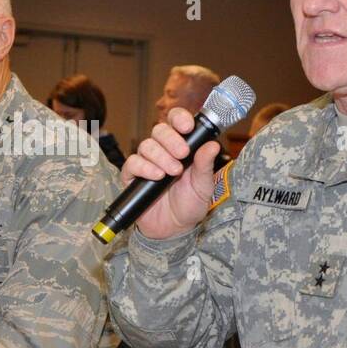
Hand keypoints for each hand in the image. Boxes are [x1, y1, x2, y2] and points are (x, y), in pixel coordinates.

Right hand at [121, 107, 219, 240]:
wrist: (175, 229)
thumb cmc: (190, 204)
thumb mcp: (203, 185)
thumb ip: (205, 165)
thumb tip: (213, 144)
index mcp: (181, 147)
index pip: (175, 121)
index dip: (179, 118)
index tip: (187, 127)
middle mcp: (163, 151)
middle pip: (159, 130)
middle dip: (171, 140)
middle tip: (182, 155)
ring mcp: (147, 162)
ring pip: (147, 145)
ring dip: (161, 156)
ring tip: (172, 173)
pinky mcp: (133, 177)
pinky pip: (133, 163)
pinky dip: (145, 167)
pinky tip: (157, 176)